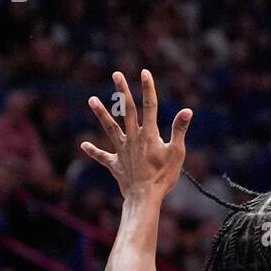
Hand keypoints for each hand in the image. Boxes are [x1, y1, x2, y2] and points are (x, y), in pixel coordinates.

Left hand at [81, 70, 191, 201]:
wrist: (144, 197)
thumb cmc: (163, 176)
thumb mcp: (176, 152)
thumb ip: (179, 130)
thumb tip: (186, 110)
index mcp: (149, 134)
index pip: (150, 106)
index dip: (148, 88)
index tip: (145, 73)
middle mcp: (133, 138)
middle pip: (127, 110)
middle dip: (122, 91)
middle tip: (116, 74)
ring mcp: (122, 150)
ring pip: (110, 127)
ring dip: (101, 113)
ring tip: (91, 99)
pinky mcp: (115, 164)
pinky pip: (103, 156)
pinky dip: (93, 151)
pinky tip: (83, 145)